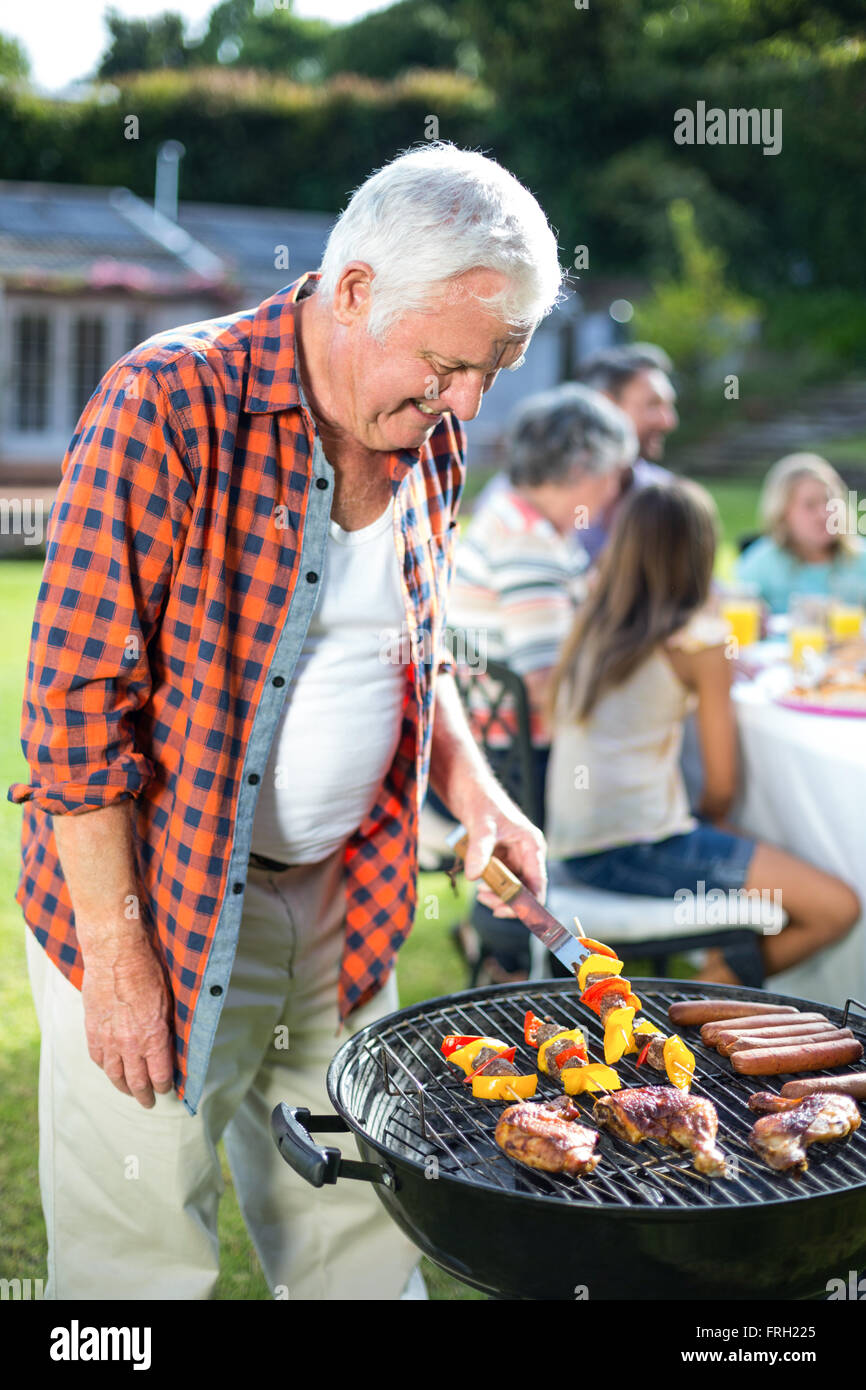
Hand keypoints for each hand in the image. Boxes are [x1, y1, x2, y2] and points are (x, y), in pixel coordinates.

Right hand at [80, 929, 174, 1107]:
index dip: (164, 1086)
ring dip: (123, 1086)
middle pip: (136, 1082)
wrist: (115, 955)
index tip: (166, 1090)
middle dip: (144, 1095)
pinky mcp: (93, 1030)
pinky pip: (98, 1058)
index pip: (159, 1076)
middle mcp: (130, 1044)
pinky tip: (110, 1070)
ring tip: (130, 1091)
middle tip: (149, 1102)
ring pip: (115, 1074)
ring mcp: (109, 1039)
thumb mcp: (169, 1001)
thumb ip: (167, 1028)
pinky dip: (106, 1068)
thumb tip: (169, 1045)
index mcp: (153, 1038)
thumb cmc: (147, 972)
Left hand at [459, 794, 546, 917]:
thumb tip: (474, 876)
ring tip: (480, 893)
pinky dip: (491, 888)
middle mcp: (527, 853)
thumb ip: (480, 850)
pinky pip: (501, 880)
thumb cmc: (481, 800)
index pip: (537, 884)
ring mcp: (514, 857)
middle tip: (485, 900)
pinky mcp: (501, 858)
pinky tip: (479, 886)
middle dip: (507, 901)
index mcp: (532, 845)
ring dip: (498, 896)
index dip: (527, 904)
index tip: (505, 911)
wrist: (468, 788)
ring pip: (512, 888)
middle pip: (525, 890)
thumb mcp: (481, 824)